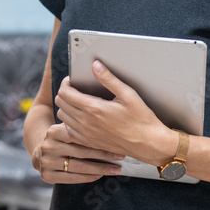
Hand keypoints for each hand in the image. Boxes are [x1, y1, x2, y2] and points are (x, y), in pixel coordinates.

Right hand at [31, 121, 123, 184]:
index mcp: (53, 131)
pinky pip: (71, 178)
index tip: (115, 142)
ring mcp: (47, 162)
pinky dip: (86, 177)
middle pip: (80, 152)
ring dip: (99, 168)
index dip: (98, 139)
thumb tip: (107, 118)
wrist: (39, 153)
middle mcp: (48, 146)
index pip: (78, 136)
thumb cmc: (61, 140)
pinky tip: (99, 175)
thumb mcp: (64, 129)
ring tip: (115, 169)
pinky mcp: (47, 176)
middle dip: (103, 154)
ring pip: (78, 166)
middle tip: (120, 156)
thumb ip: (78, 125)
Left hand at [54, 60, 176, 165]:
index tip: (73, 80)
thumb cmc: (141, 119)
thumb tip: (95, 65)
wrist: (149, 144)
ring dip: (66, 107)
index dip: (66, 83)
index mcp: (93, 108)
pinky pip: (69, 131)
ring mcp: (86, 135)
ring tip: (77, 101)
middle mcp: (86, 123)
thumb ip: (109, 79)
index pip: (65, 93)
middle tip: (74, 88)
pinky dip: (70, 122)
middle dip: (64, 92)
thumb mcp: (128, 94)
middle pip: (60, 103)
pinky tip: (80, 117)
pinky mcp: (90, 143)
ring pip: (62, 117)